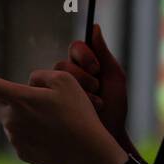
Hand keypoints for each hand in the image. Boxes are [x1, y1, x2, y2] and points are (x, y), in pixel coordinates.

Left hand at [0, 61, 125, 163]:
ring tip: (54, 118)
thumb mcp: (65, 81)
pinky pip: (20, 135)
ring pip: (10, 119)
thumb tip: (27, 85)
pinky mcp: (22, 153)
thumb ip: (39, 77)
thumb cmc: (79, 113)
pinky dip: (32, 131)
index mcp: (19, 98)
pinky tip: (53, 134)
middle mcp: (11, 119)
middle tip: (21, 94)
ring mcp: (15, 139)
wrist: (89, 153)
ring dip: (23, 114)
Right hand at [53, 24, 130, 148]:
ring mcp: (58, 91)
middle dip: (82, 78)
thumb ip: (104, 53)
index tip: (96, 68)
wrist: (110, 135)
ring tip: (94, 105)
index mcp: (84, 66)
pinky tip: (80, 112)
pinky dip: (67, 102)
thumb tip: (95, 27)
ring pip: (55, 79)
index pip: (75, 48)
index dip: (84, 55)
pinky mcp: (49, 105)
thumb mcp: (114, 78)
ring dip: (78, 92)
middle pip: (63, 64)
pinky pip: (47, 96)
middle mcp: (68, 76)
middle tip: (97, 90)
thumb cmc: (115, 107)